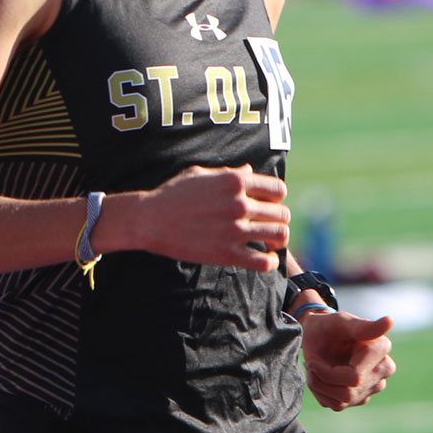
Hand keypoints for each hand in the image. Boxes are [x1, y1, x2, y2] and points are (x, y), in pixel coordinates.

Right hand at [111, 165, 289, 271]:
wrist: (150, 219)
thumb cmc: (172, 193)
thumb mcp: (200, 174)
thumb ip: (229, 173)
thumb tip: (249, 170)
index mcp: (235, 181)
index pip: (278, 190)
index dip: (276, 198)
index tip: (268, 206)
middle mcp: (239, 204)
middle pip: (282, 214)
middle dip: (279, 220)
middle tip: (269, 226)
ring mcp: (235, 229)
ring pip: (279, 236)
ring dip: (277, 240)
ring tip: (268, 243)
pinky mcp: (227, 253)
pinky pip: (263, 262)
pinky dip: (269, 262)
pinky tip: (263, 259)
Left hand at [299, 310, 393, 410]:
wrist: (318, 336)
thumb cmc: (328, 327)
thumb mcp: (340, 322)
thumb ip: (363, 326)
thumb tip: (389, 321)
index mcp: (380, 349)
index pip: (354, 378)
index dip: (327, 372)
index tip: (312, 360)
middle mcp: (383, 370)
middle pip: (348, 392)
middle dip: (322, 380)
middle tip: (311, 364)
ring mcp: (373, 386)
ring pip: (342, 401)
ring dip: (320, 387)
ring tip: (314, 369)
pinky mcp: (361, 397)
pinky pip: (337, 405)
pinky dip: (322, 394)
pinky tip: (319, 378)